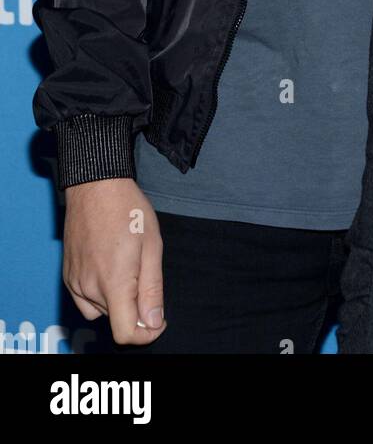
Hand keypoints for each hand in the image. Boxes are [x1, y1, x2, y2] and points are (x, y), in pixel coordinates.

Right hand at [63, 178, 165, 345]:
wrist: (95, 186)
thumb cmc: (128, 210)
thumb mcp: (152, 247)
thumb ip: (152, 289)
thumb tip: (154, 323)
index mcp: (113, 282)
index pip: (125, 333)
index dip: (145, 334)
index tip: (157, 320)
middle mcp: (89, 287)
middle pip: (115, 319)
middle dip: (134, 308)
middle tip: (143, 271)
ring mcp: (74, 282)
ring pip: (100, 310)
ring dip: (116, 301)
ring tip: (126, 265)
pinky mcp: (67, 275)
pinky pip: (85, 299)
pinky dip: (99, 293)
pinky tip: (110, 265)